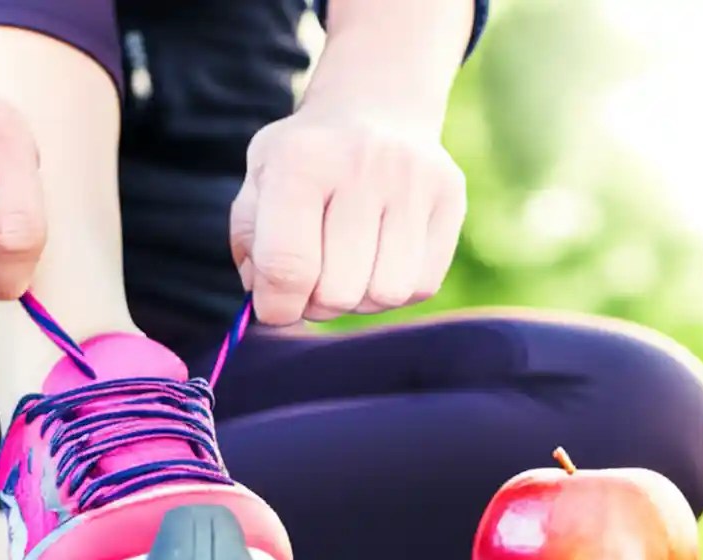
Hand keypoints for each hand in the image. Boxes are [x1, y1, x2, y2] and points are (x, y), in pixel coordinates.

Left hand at [230, 111, 466, 324]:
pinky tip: (378, 260)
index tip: (274, 309)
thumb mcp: (258, 184)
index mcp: (299, 161)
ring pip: (385, 294)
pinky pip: (421, 286)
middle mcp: (362, 165)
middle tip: (310, 280)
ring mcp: (414, 181)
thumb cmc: (305, 161)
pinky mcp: (451, 198)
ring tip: (345, 269)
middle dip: (315, 303)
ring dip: (358, 300)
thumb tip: (270, 306)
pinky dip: (393, 289)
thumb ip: (251, 245)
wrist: (375, 108)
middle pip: (337, 291)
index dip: (277, 306)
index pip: (288, 265)